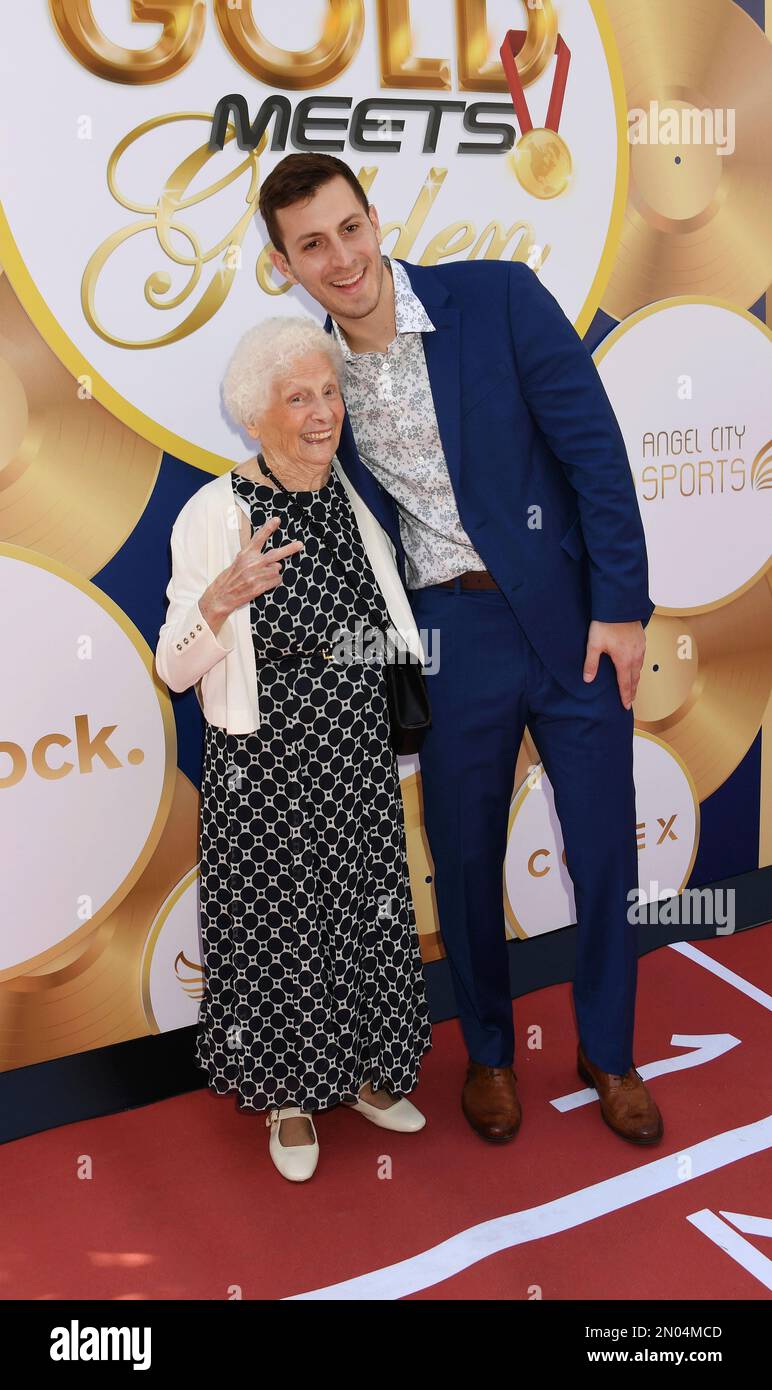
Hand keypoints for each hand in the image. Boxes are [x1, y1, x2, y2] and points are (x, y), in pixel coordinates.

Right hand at [199, 515, 303, 634]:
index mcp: (245, 554)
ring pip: (277, 569)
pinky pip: (276, 580)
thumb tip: (276, 561)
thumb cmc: (230, 578)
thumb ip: (254, 557)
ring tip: (263, 575)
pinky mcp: (259, 587)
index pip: (258, 538)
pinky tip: (264, 582)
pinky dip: (274, 581)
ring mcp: (256, 575)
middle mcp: (251, 563)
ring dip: (274, 572)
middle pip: (275, 554)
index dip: (268, 528)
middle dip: (289, 548)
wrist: (221, 596)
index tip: (277, 520)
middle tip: (300, 544)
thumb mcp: (238, 562)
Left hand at [583, 619, 644, 709]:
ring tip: (633, 687)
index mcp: (624, 661)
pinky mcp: (642, 640)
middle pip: (635, 679)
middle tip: (631, 700)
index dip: (625, 696)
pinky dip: (639, 667)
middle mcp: (635, 656)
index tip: (626, 706)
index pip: (625, 684)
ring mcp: (640, 648)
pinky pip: (642, 658)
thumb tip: (588, 680)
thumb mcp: (594, 645)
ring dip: (636, 679)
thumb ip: (591, 664)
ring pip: (640, 669)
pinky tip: (636, 667)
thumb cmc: (606, 624)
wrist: (619, 606)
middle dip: (632, 691)